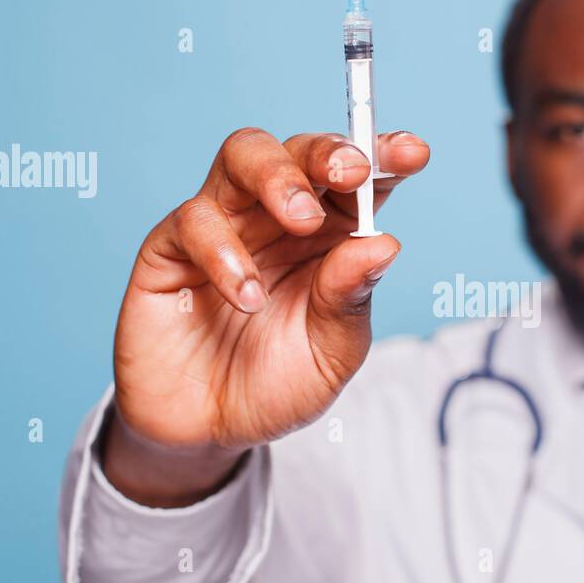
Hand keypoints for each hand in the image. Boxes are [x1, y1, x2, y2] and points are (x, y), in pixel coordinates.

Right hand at [102, 127, 429, 504]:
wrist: (208, 432)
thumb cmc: (276, 384)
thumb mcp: (331, 353)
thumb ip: (350, 299)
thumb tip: (383, 242)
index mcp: (328, 236)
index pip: (357, 180)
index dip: (383, 155)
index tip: (413, 152)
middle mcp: (276, 219)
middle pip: (297, 150)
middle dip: (327, 152)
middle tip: (350, 174)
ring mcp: (223, 227)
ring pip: (241, 156)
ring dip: (278, 176)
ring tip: (303, 221)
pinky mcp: (171, 249)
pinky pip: (194, 220)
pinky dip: (225, 252)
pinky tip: (248, 297)